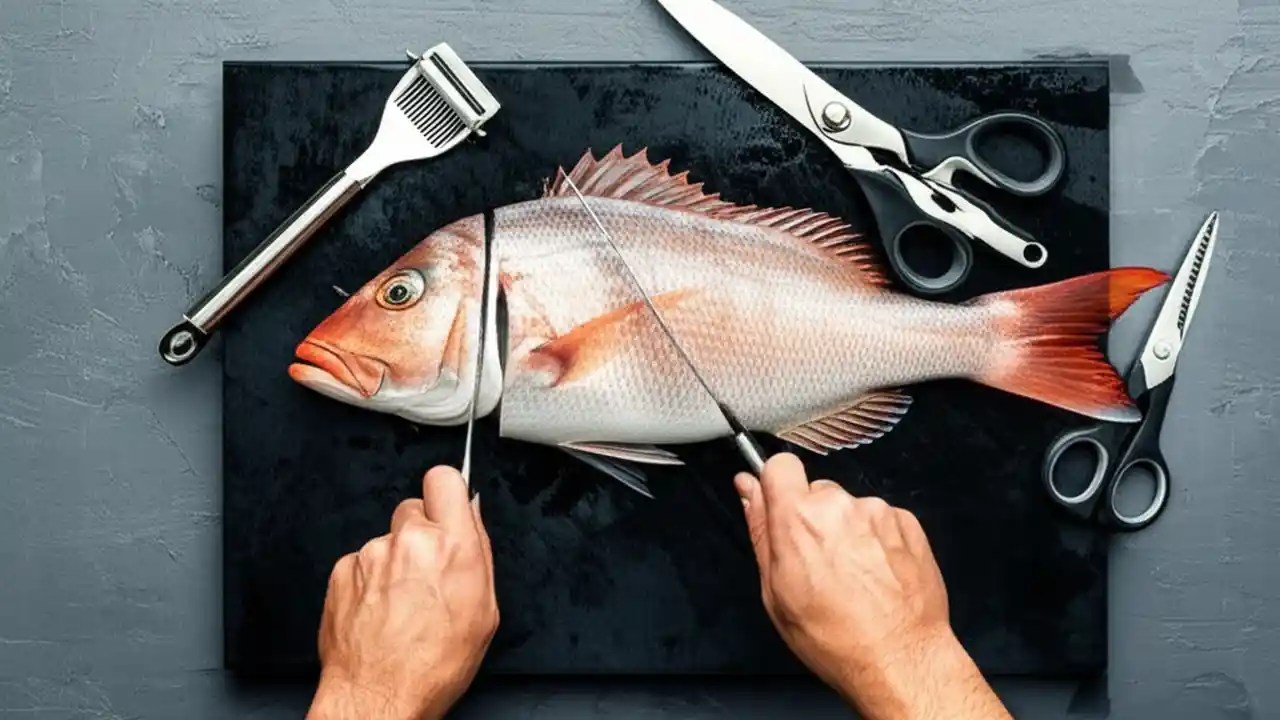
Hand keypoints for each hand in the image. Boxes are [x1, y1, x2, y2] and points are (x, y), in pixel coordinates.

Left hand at [308, 467, 497, 719]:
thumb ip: (478, 553)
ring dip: (394, 562)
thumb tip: (471, 517)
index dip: (446, 491)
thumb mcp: (484, 612)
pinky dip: (369, 582)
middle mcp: (410, 542)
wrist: (378, 698)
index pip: (444, 478)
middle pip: (413, 508)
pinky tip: (379, 613)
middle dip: (420, 533)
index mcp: (453, 547)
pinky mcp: (342, 571)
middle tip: (425, 572)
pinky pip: (361, 562)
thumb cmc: (433, 666)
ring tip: (400, 605)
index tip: (446, 509)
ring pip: (386, 539)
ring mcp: (371, 554)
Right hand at [735, 454, 1009, 719]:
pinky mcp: (907, 522)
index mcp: (798, 520)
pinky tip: (878, 577)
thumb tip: (748, 490)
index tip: (782, 508)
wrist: (900, 659)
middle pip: (817, 491)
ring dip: (848, 532)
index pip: (780, 465)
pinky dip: (877, 541)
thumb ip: (761, 531)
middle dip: (814, 519)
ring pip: (850, 508)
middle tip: (820, 565)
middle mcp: (839, 506)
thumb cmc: (835, 638)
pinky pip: (881, 519)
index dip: (777, 485)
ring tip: (855, 578)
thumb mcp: (776, 592)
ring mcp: (878, 512)